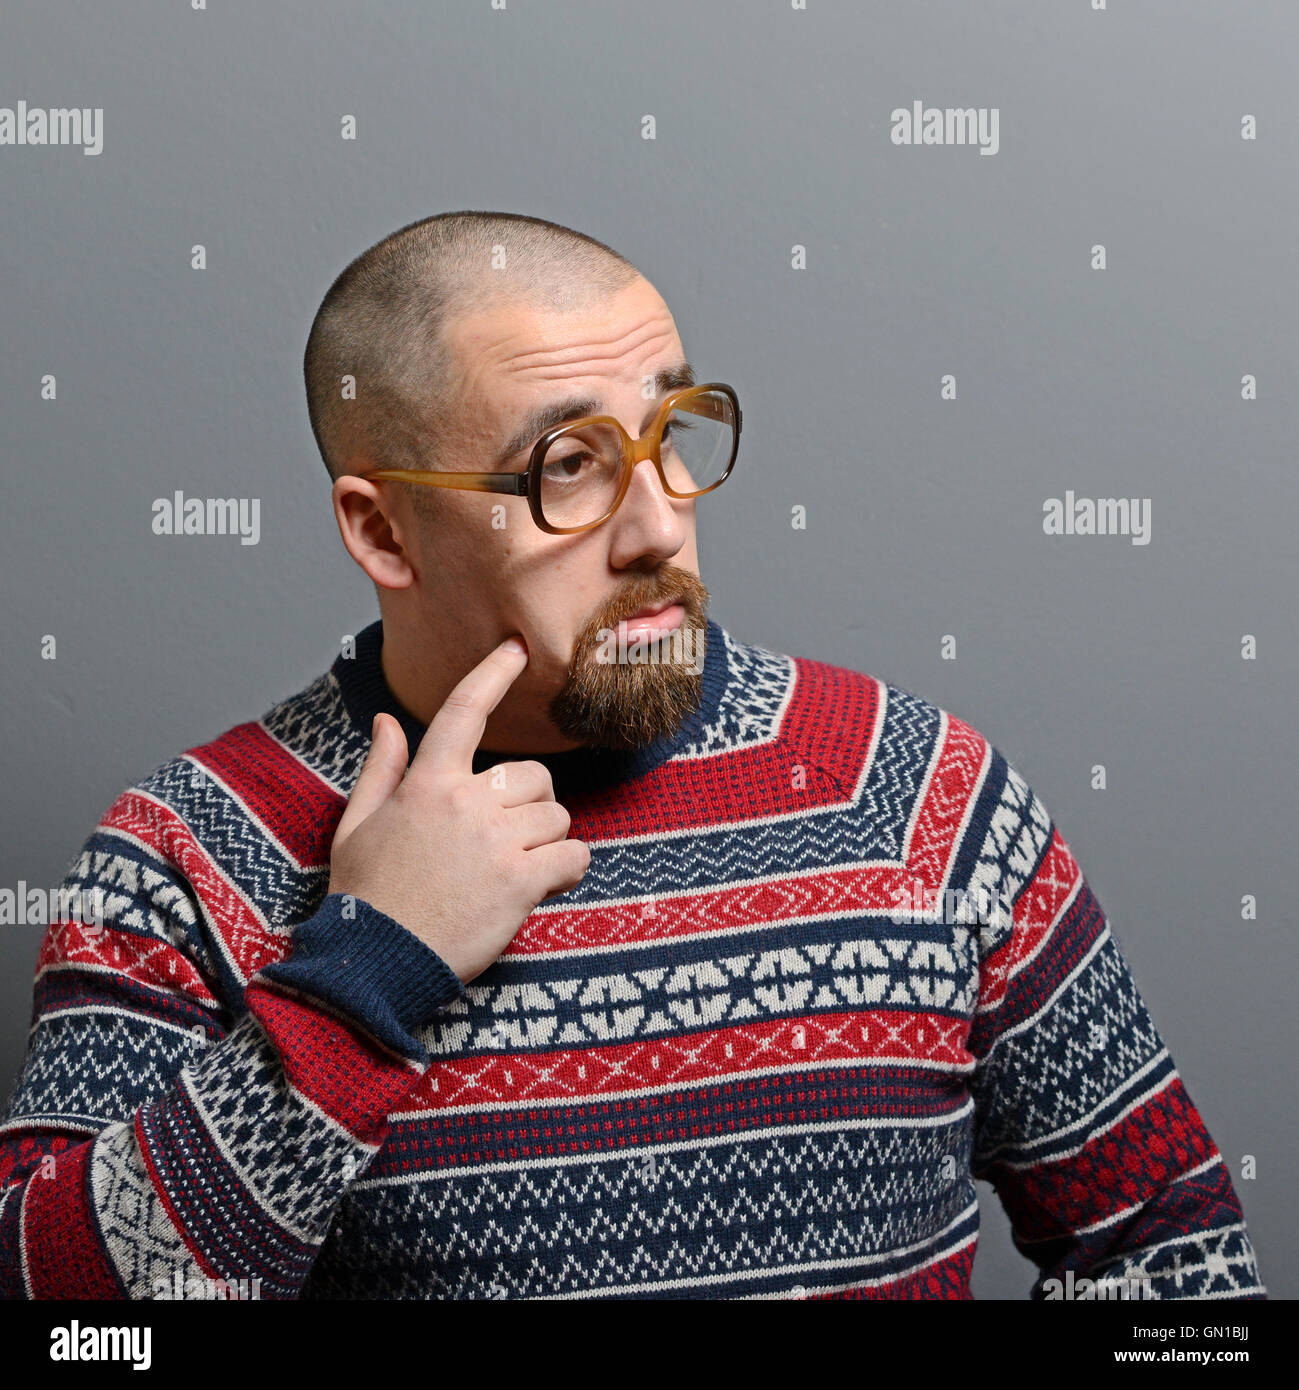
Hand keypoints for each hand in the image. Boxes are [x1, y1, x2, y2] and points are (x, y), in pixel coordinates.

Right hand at [327, 636, 589, 981]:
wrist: (377, 962)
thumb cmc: (367, 896)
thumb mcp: (357, 826)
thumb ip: (382, 770)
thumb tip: (388, 721)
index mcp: (427, 783)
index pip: (464, 711)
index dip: (492, 674)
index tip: (515, 648)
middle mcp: (466, 803)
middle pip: (536, 777)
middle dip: (531, 806)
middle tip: (505, 842)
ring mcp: (496, 841)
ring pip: (557, 817)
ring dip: (547, 842)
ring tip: (514, 871)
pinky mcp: (521, 882)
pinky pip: (574, 856)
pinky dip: (568, 871)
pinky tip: (543, 887)